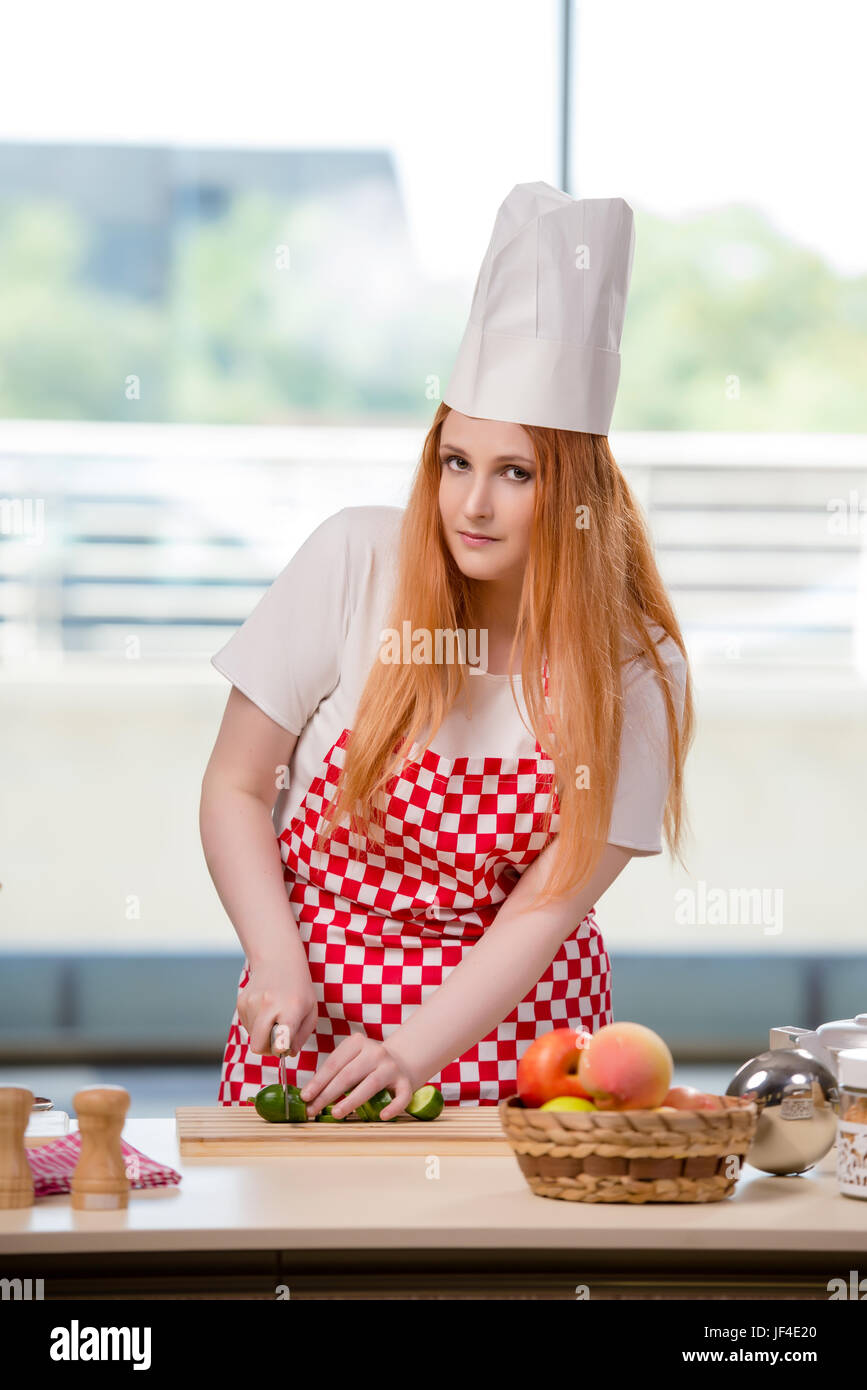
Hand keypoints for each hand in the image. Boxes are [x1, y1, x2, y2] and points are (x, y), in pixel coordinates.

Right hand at [237, 958, 317, 1058]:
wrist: (278, 960)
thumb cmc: (298, 988)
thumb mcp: (310, 1010)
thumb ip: (301, 1036)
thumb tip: (288, 1054)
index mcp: (291, 1008)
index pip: (280, 1042)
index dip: (281, 1050)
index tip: (285, 1047)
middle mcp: (269, 1005)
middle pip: (258, 1047)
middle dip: (267, 1049)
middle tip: (277, 1040)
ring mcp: (252, 1003)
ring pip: (252, 1038)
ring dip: (262, 1034)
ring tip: (273, 1017)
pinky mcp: (241, 1002)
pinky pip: (246, 1027)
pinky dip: (255, 1024)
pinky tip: (264, 1010)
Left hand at [300, 1034, 415, 1120]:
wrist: (399, 1061)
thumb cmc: (365, 1065)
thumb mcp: (349, 1060)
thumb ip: (334, 1073)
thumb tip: (309, 1096)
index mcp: (357, 1043)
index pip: (334, 1063)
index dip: (318, 1081)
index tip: (305, 1096)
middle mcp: (376, 1052)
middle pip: (348, 1074)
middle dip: (328, 1094)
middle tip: (313, 1110)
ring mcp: (392, 1066)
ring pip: (371, 1084)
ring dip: (352, 1101)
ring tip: (336, 1113)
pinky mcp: (406, 1082)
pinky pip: (401, 1096)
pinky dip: (393, 1107)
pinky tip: (382, 1116)